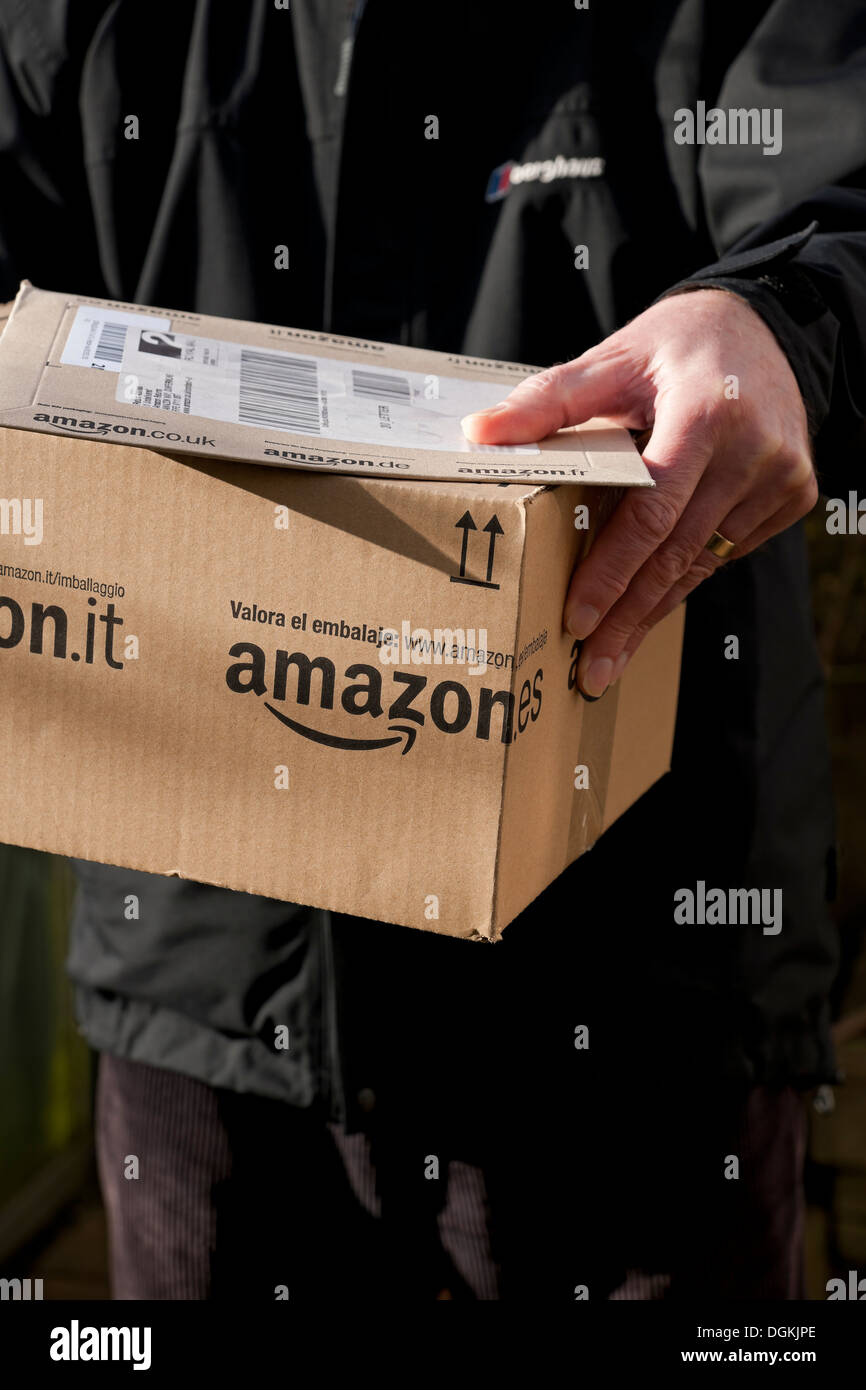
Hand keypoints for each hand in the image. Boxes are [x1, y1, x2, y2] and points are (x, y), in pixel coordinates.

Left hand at [461, 289, 816, 696]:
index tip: (577, 619)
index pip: (650, 512)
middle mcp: (754, 452)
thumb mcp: (613, 358)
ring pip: (703, 563)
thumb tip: (481, 434)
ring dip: (654, 611)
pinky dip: (684, 579)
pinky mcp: (794, 496)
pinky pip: (726, 552)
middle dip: (628, 617)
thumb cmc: (678, 345)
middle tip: (590, 669)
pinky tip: (648, 610)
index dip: (611, 571)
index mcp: (707, 413)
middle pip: (677, 554)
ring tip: (612, 656)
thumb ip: (549, 400)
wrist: (766, 326)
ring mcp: (781, 478)